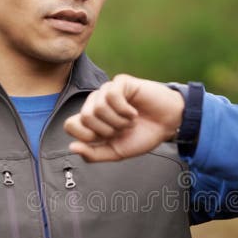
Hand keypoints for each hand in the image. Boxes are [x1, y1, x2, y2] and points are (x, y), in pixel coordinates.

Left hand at [63, 74, 183, 161]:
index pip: (70, 124)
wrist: (167, 125)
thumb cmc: (142, 136)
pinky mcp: (120, 82)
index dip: (86, 136)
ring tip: (130, 121)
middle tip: (122, 129)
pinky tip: (133, 111)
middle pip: (84, 117)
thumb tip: (72, 147)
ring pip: (98, 107)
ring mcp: (107, 91)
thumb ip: (93, 154)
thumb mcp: (116, 152)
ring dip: (119, 121)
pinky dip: (125, 110)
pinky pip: (112, 95)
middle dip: (107, 130)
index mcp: (92, 121)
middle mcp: (96, 104)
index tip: (105, 139)